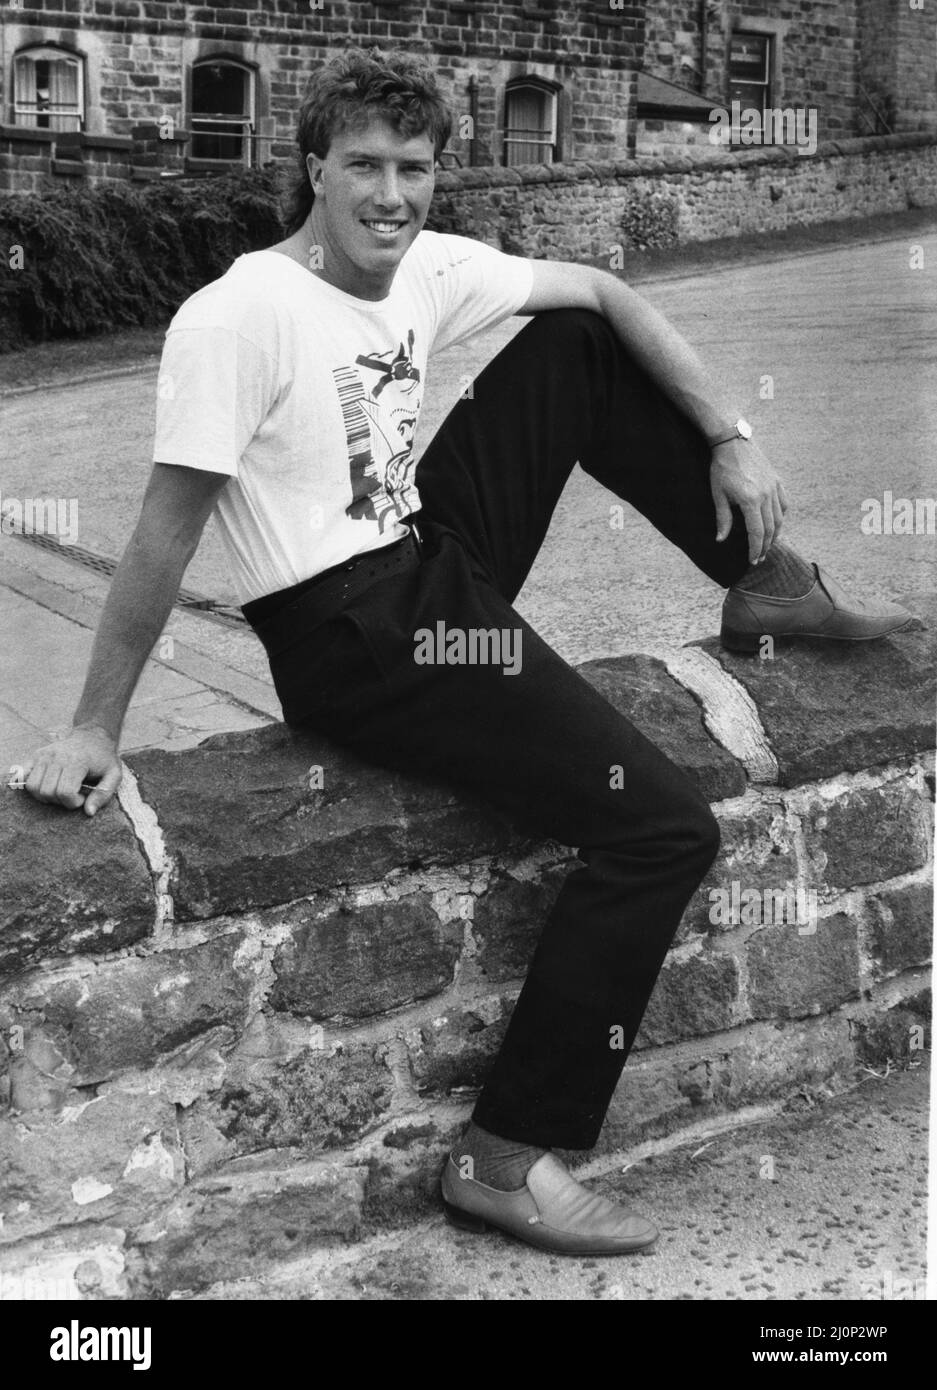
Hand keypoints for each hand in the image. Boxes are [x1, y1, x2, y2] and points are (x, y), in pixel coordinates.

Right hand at [21, 725, 121, 815]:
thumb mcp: (114, 775)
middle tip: (72, 795)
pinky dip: (28, 785)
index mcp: (77, 761)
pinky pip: (23, 775)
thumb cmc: (104, 758)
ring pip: (32, 787)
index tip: (82, 798)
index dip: (73, 802)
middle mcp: (57, 756)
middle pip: (47, 792)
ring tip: (60, 791)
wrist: (93, 737)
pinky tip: (44, 786)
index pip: (65, 792)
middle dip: (59, 801)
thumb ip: (104, 795)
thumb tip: (89, 812)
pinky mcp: (36, 755)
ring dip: (45, 796)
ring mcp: (44, 755)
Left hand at [710, 438, 788, 564]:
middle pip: (771, 528)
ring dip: (774, 535)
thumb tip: (721, 539)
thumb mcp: (718, 494)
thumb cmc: (722, 468)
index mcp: (751, 500)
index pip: (757, 532)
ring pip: (779, 518)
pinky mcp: (777, 481)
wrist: (733, 442)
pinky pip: (784, 504)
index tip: (753, 560)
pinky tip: (775, 524)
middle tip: (759, 557)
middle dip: (765, 546)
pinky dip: (781, 517)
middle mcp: (766, 495)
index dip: (755, 549)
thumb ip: (722, 518)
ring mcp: (774, 487)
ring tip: (767, 545)